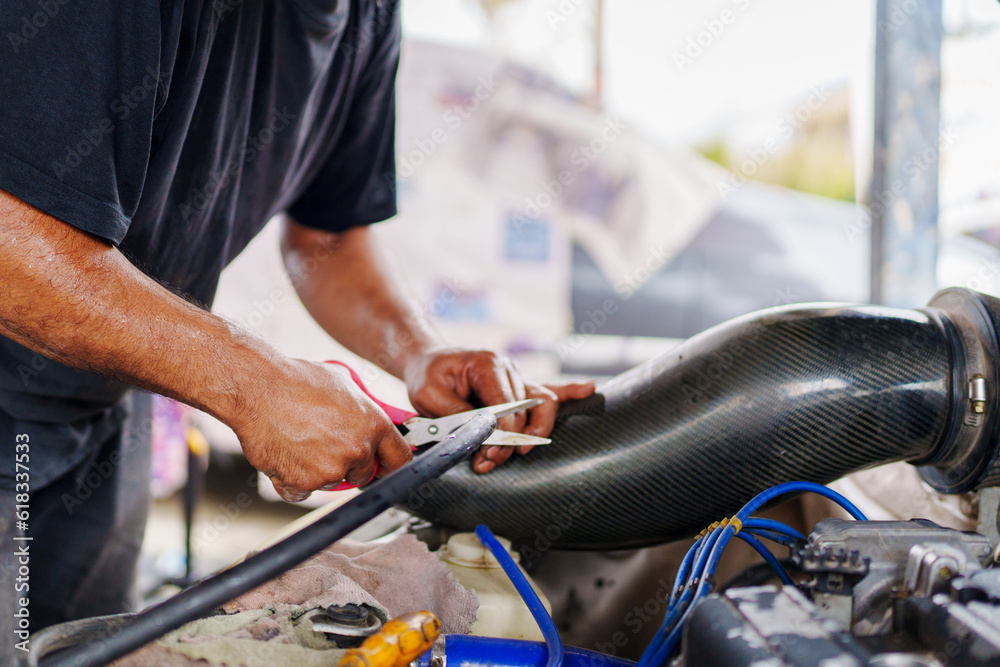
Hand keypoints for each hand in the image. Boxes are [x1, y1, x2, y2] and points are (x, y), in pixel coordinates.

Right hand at [233, 359, 412, 501]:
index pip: (400, 459)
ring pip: (332, 481)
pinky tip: (286, 454)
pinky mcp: (304, 483)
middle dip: (349, 464)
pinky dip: (293, 480)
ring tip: (300, 440)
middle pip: (363, 473)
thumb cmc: (297, 381)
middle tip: (326, 444)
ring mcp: (331, 470)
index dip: (392, 464)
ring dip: (319, 470)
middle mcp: (357, 450)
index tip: (385, 467)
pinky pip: (303, 491)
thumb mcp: (345, 385)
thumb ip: (364, 410)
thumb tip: (372, 423)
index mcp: (374, 426)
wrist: (257, 388)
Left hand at [404, 348, 594, 473]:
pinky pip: (549, 390)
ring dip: (533, 432)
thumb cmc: (427, 375)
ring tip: (519, 451)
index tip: (490, 454)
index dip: (503, 432)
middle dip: (511, 440)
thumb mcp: (429, 394)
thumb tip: (480, 436)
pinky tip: (589, 390)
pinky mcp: (519, 387)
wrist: (426, 359)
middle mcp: (508, 368)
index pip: (507, 403)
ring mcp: (517, 377)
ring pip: (542, 404)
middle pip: (526, 409)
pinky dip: (569, 391)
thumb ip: (456, 415)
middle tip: (491, 461)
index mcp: (487, 364)